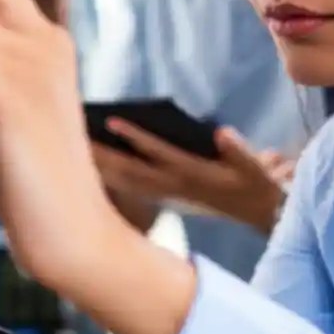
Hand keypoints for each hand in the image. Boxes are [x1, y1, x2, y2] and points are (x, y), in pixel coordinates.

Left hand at [94, 123, 292, 234]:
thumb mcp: (254, 166)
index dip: (135, 136)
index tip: (113, 120)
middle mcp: (174, 186)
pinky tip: (96, 163)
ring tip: (77, 145)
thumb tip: (221, 133)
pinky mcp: (167, 196)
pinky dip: (111, 176)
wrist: (259, 212)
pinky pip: (131, 187)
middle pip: (131, 169)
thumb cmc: (254, 182)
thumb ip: (238, 150)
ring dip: (102, 166)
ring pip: (126, 181)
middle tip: (75, 136)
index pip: (157, 152)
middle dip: (103, 154)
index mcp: (193, 174)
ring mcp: (168, 193)